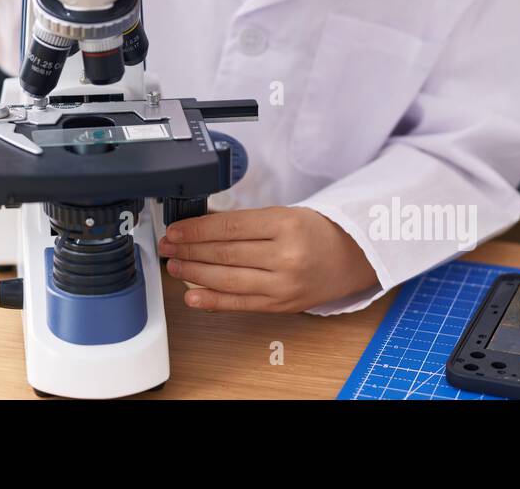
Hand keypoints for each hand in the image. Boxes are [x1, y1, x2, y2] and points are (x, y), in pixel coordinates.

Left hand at [159, 207, 376, 312]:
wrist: (350, 257)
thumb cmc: (315, 232)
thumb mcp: (282, 214)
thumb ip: (243, 222)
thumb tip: (200, 225)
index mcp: (285, 225)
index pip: (229, 227)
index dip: (196, 229)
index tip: (176, 229)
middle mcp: (285, 256)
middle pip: (225, 253)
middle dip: (189, 249)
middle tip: (168, 246)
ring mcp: (283, 284)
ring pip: (228, 279)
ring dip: (194, 273)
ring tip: (175, 265)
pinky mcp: (280, 305)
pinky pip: (240, 304)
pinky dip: (212, 301)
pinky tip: (192, 296)